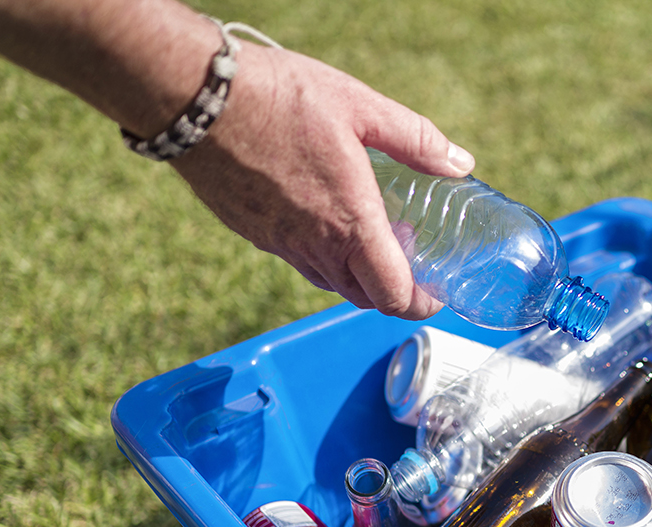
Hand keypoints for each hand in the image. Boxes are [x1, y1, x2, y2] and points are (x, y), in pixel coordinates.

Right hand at [172, 43, 473, 319]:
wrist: (190, 97)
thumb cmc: (277, 97)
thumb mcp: (360, 107)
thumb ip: (416, 140)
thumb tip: (461, 164)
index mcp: (351, 225)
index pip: (394, 297)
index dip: (421, 303)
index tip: (436, 290)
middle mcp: (314, 247)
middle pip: (364, 298)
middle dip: (393, 290)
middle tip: (410, 259)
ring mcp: (279, 244)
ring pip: (329, 281)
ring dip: (356, 272)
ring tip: (372, 233)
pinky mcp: (251, 233)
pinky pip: (296, 259)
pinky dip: (320, 253)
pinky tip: (324, 213)